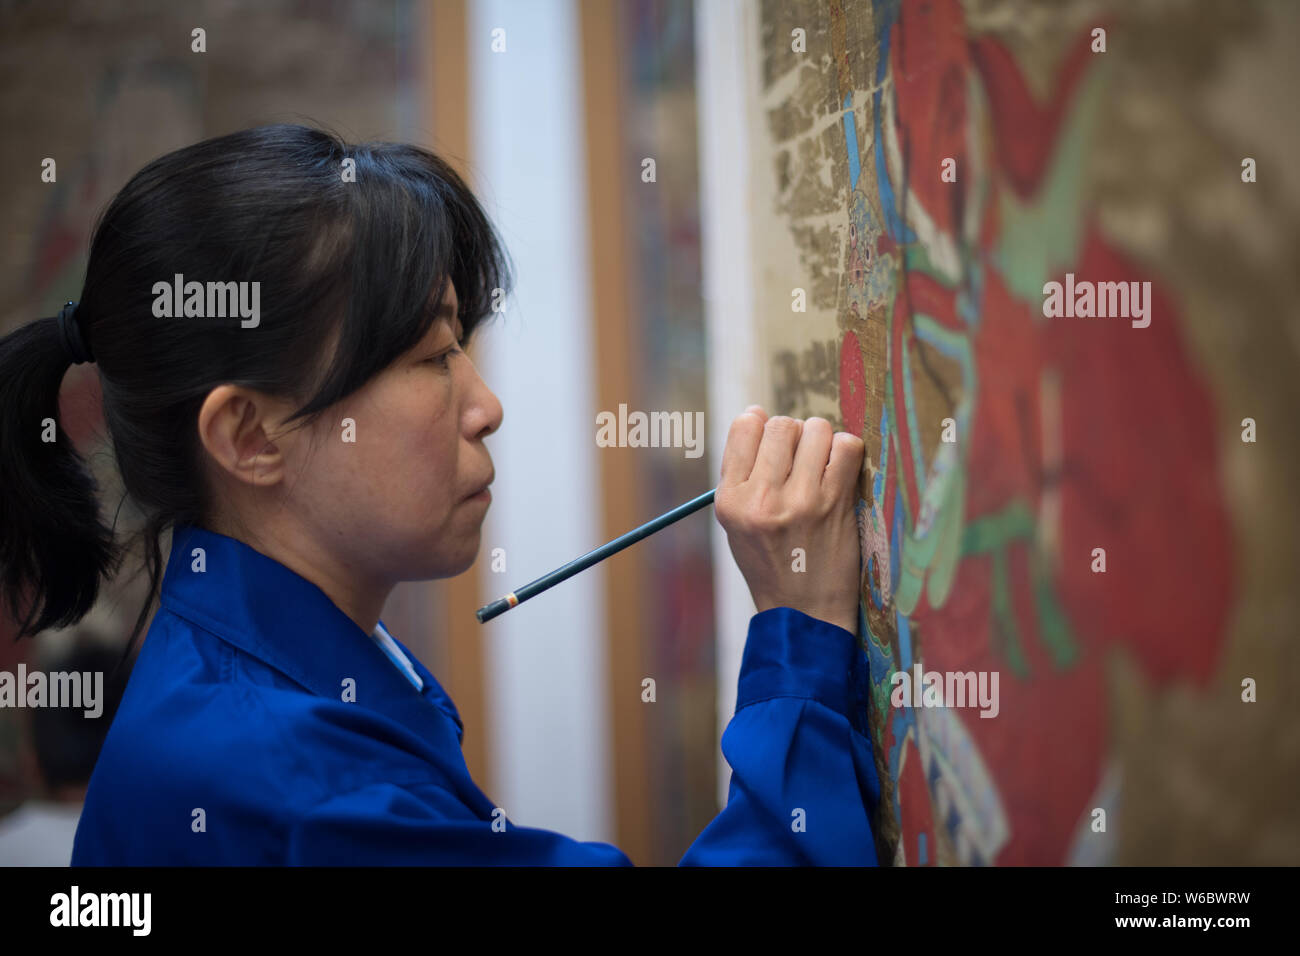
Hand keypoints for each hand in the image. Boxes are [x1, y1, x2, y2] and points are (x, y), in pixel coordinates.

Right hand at [715, 404, 864, 634]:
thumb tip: (759, 415)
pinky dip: (846, 451)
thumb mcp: (735, 523)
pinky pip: (847, 447)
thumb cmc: (770, 562)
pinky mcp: (835, 505)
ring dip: (821, 440)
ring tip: (819, 465)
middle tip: (799, 459)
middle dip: (793, 434)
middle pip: (781, 424)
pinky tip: (839, 470)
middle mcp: (761, 498)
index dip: (761, 423)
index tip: (772, 440)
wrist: (803, 611)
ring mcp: (800, 500)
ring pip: (816, 429)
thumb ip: (741, 473)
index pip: (745, 425)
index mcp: (730, 500)